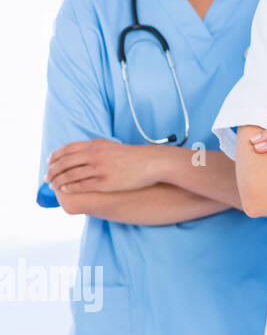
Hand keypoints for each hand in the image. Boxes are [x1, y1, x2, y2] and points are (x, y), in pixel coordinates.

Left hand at [45, 139, 160, 194]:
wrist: (152, 163)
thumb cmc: (133, 156)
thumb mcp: (112, 146)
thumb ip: (95, 148)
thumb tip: (80, 153)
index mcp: (96, 144)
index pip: (67, 149)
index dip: (54, 156)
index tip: (49, 162)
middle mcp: (96, 155)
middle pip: (65, 162)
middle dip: (53, 170)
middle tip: (46, 177)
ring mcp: (100, 168)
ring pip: (71, 175)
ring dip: (58, 180)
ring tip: (53, 185)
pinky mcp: (106, 182)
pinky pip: (82, 185)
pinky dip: (70, 187)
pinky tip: (65, 189)